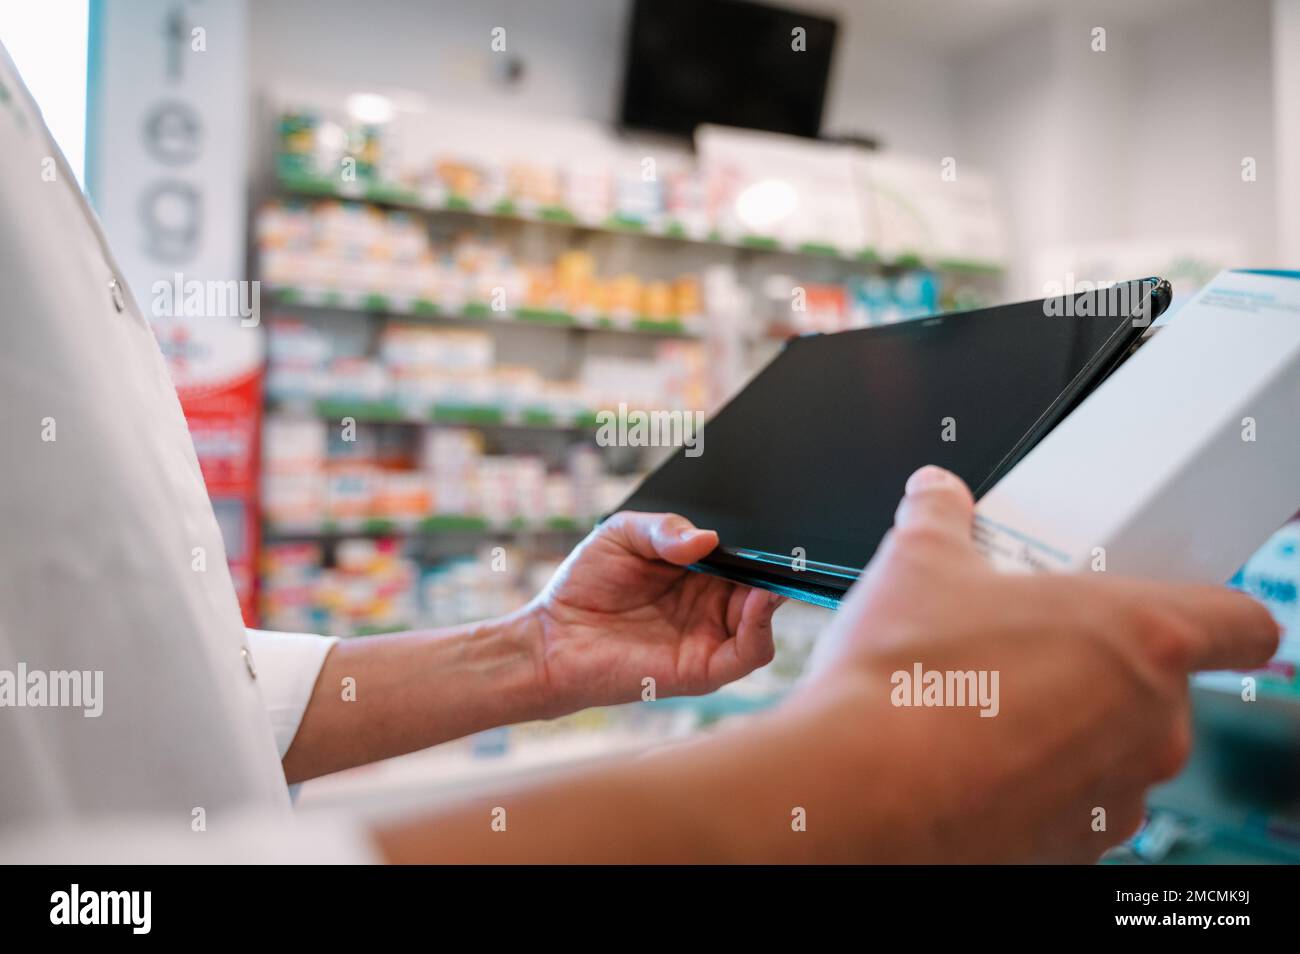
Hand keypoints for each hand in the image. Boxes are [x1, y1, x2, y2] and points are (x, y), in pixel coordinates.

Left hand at [528, 511, 783, 713]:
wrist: (551, 636)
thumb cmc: (584, 584)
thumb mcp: (623, 535)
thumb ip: (665, 529)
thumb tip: (709, 539)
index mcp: (697, 574)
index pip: (741, 560)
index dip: (758, 546)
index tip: (769, 528)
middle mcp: (709, 607)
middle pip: (760, 588)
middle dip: (774, 569)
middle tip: (780, 550)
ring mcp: (708, 639)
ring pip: (762, 621)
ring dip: (773, 596)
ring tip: (768, 575)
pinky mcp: (701, 670)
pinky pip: (749, 653)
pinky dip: (763, 627)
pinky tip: (758, 600)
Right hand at [786, 466, 1279, 862]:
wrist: (862, 787)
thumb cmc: (908, 678)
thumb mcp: (918, 562)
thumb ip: (940, 516)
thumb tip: (935, 495)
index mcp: (1143, 637)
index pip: (1243, 624)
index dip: (1221, 617)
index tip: (1188, 616)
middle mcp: (1151, 724)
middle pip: (1160, 688)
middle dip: (1099, 668)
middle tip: (1027, 648)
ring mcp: (1117, 794)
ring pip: (1114, 750)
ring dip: (1068, 729)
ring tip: (985, 706)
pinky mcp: (1072, 847)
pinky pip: (1073, 805)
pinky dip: (1034, 784)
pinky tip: (970, 760)